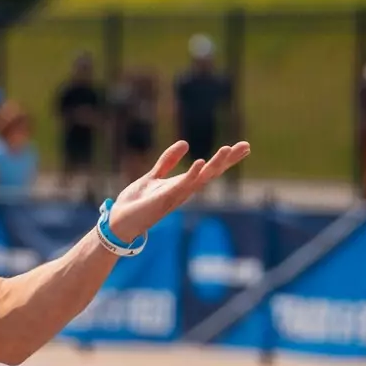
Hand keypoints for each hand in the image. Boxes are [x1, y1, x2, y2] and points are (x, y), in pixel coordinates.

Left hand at [107, 140, 251, 241]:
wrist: (119, 222)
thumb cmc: (137, 203)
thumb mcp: (153, 176)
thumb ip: (167, 162)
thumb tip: (185, 143)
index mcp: (182, 185)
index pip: (209, 169)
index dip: (226, 159)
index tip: (244, 146)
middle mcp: (183, 191)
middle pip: (211, 174)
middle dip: (228, 161)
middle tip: (246, 146)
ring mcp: (175, 196)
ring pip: (200, 179)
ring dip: (214, 165)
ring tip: (227, 149)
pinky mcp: (163, 199)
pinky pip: (181, 186)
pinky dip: (191, 174)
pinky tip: (201, 162)